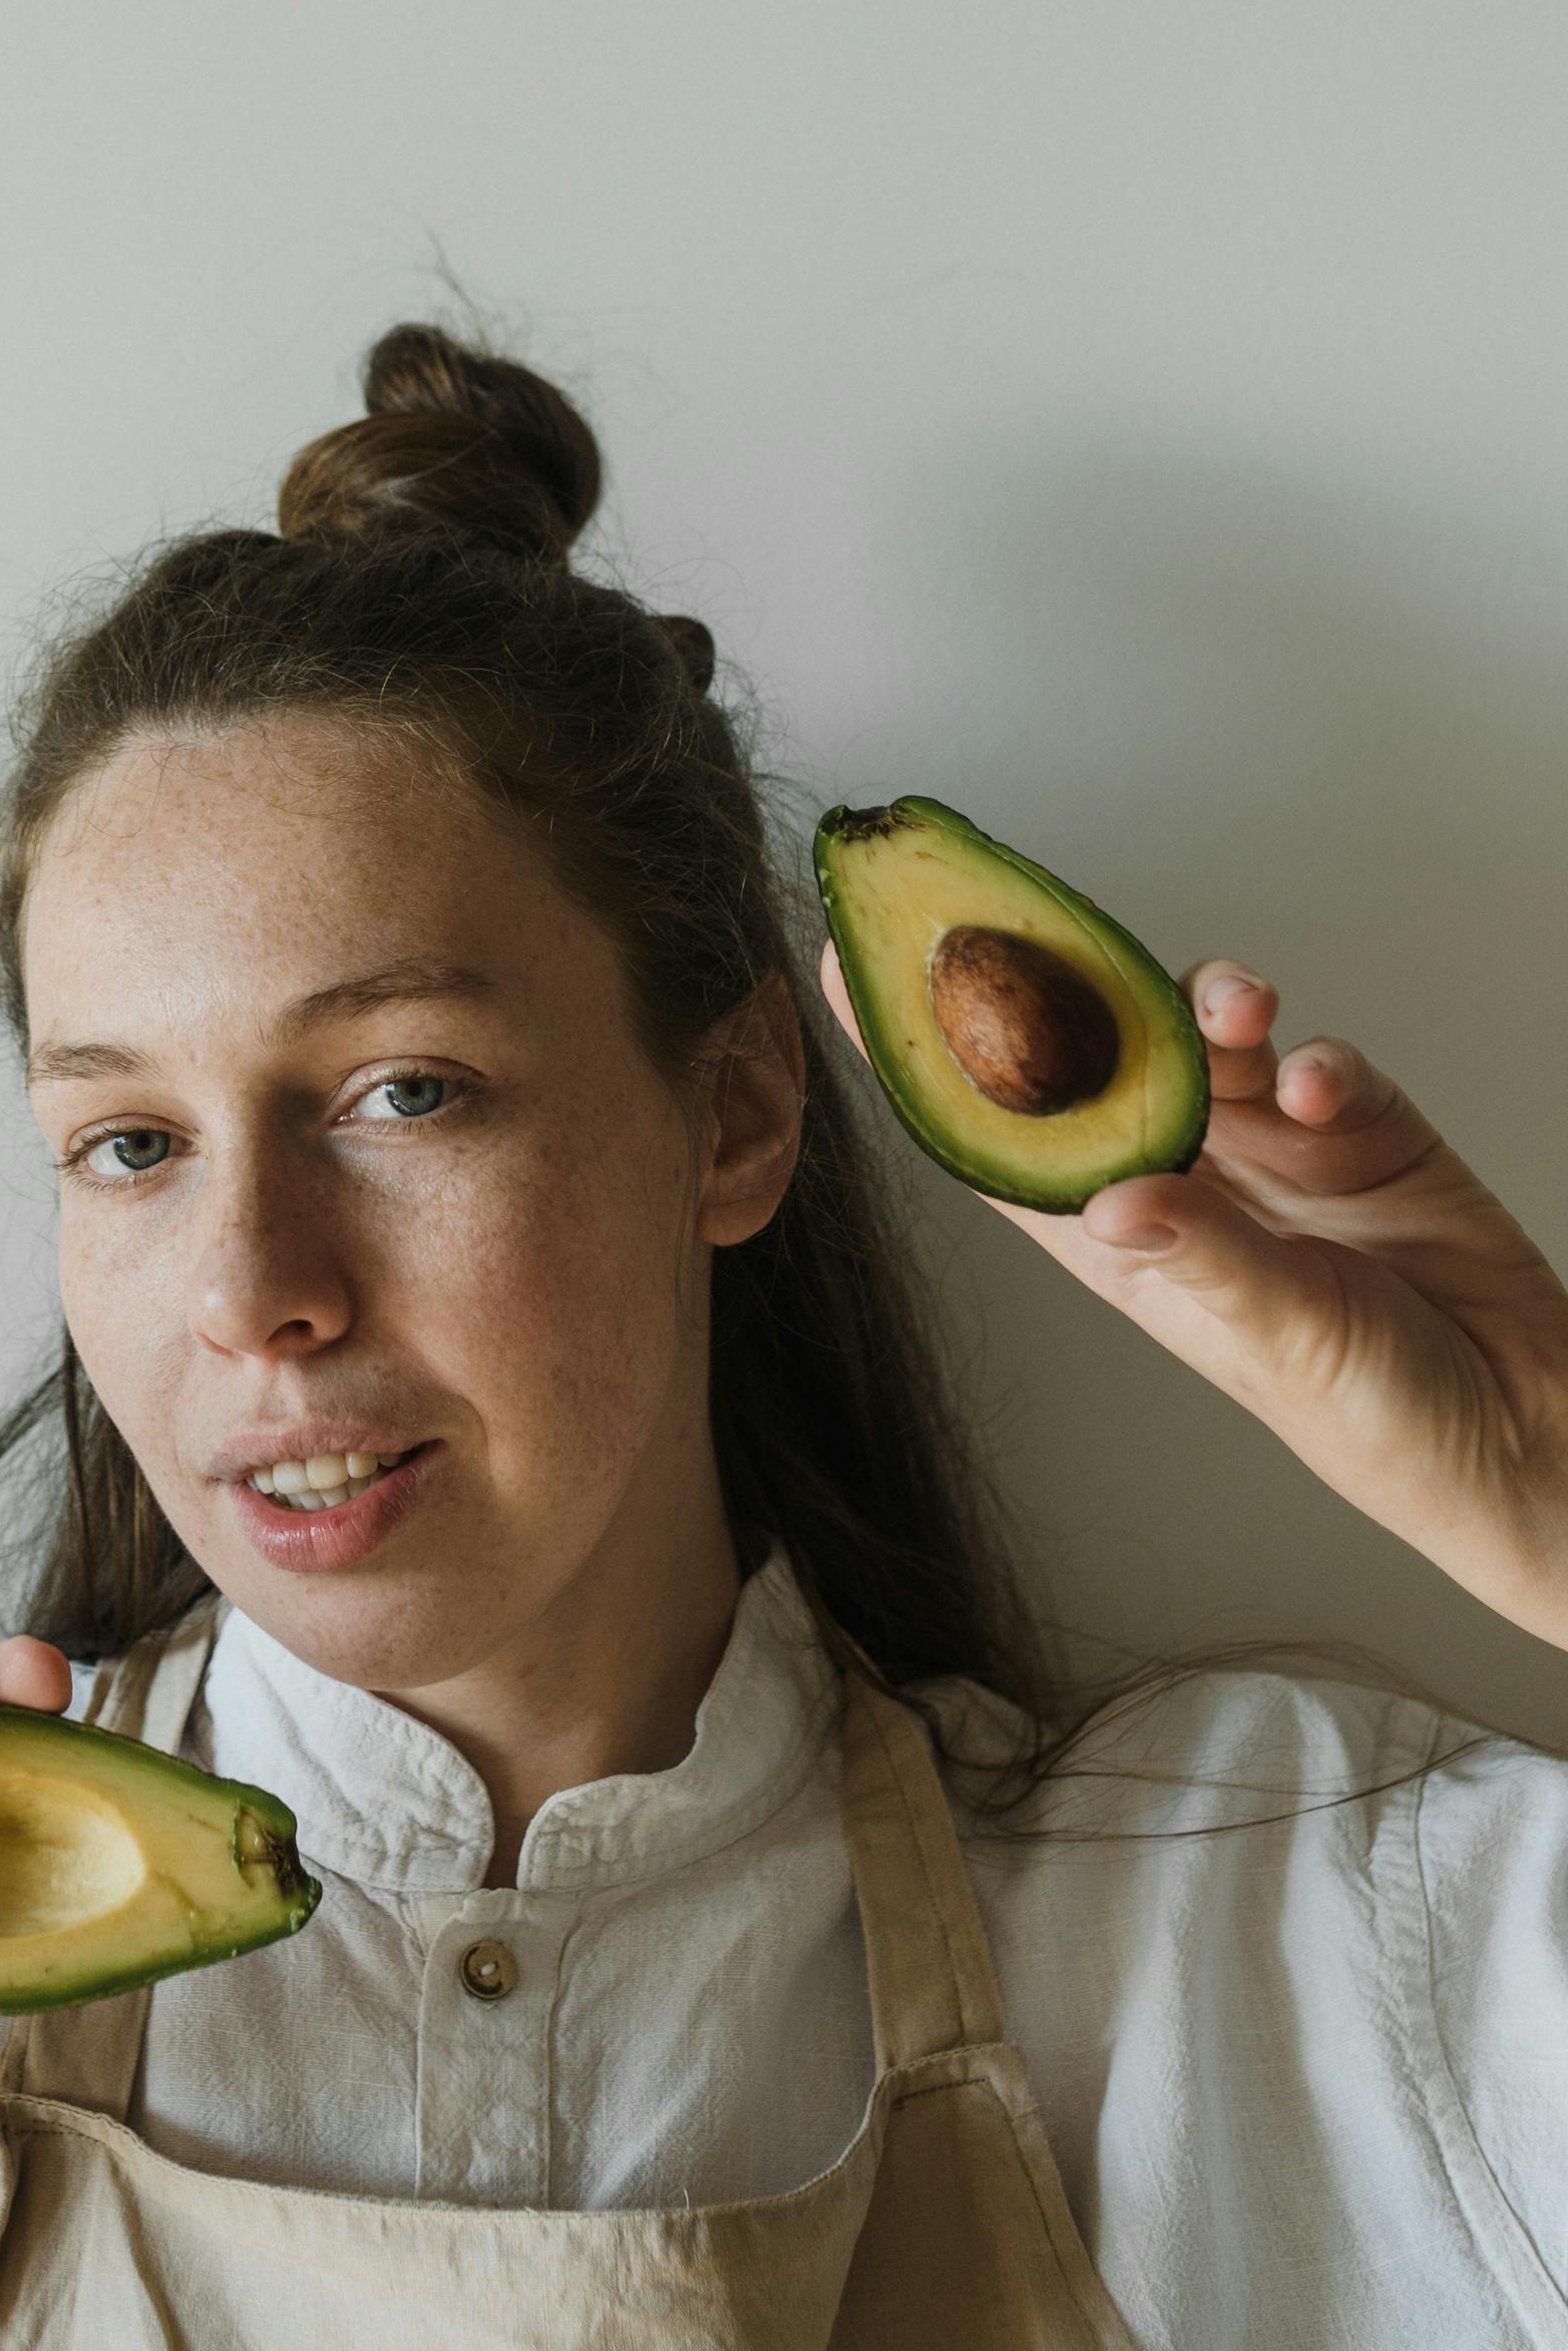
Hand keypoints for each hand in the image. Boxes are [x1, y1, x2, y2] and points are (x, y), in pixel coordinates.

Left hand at [821, 945, 1567, 1652]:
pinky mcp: (1365, 1128)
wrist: (1531, 1434)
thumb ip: (1213, 1262)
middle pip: (1098, 1062)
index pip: (1004, 1145)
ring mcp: (1276, 1149)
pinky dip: (1319, 1056)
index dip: (928, 1064)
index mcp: (1132, 1249)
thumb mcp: (1286, 1345)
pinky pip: (1323, 1059)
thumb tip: (1121, 1202)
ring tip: (1234, 1012)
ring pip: (1206, 1037)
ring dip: (1208, 1009)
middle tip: (1019, 917)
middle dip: (1060, 989)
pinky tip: (1323, 1084)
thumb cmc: (1388, 1423)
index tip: (850, 976)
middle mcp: (1191, 1185)